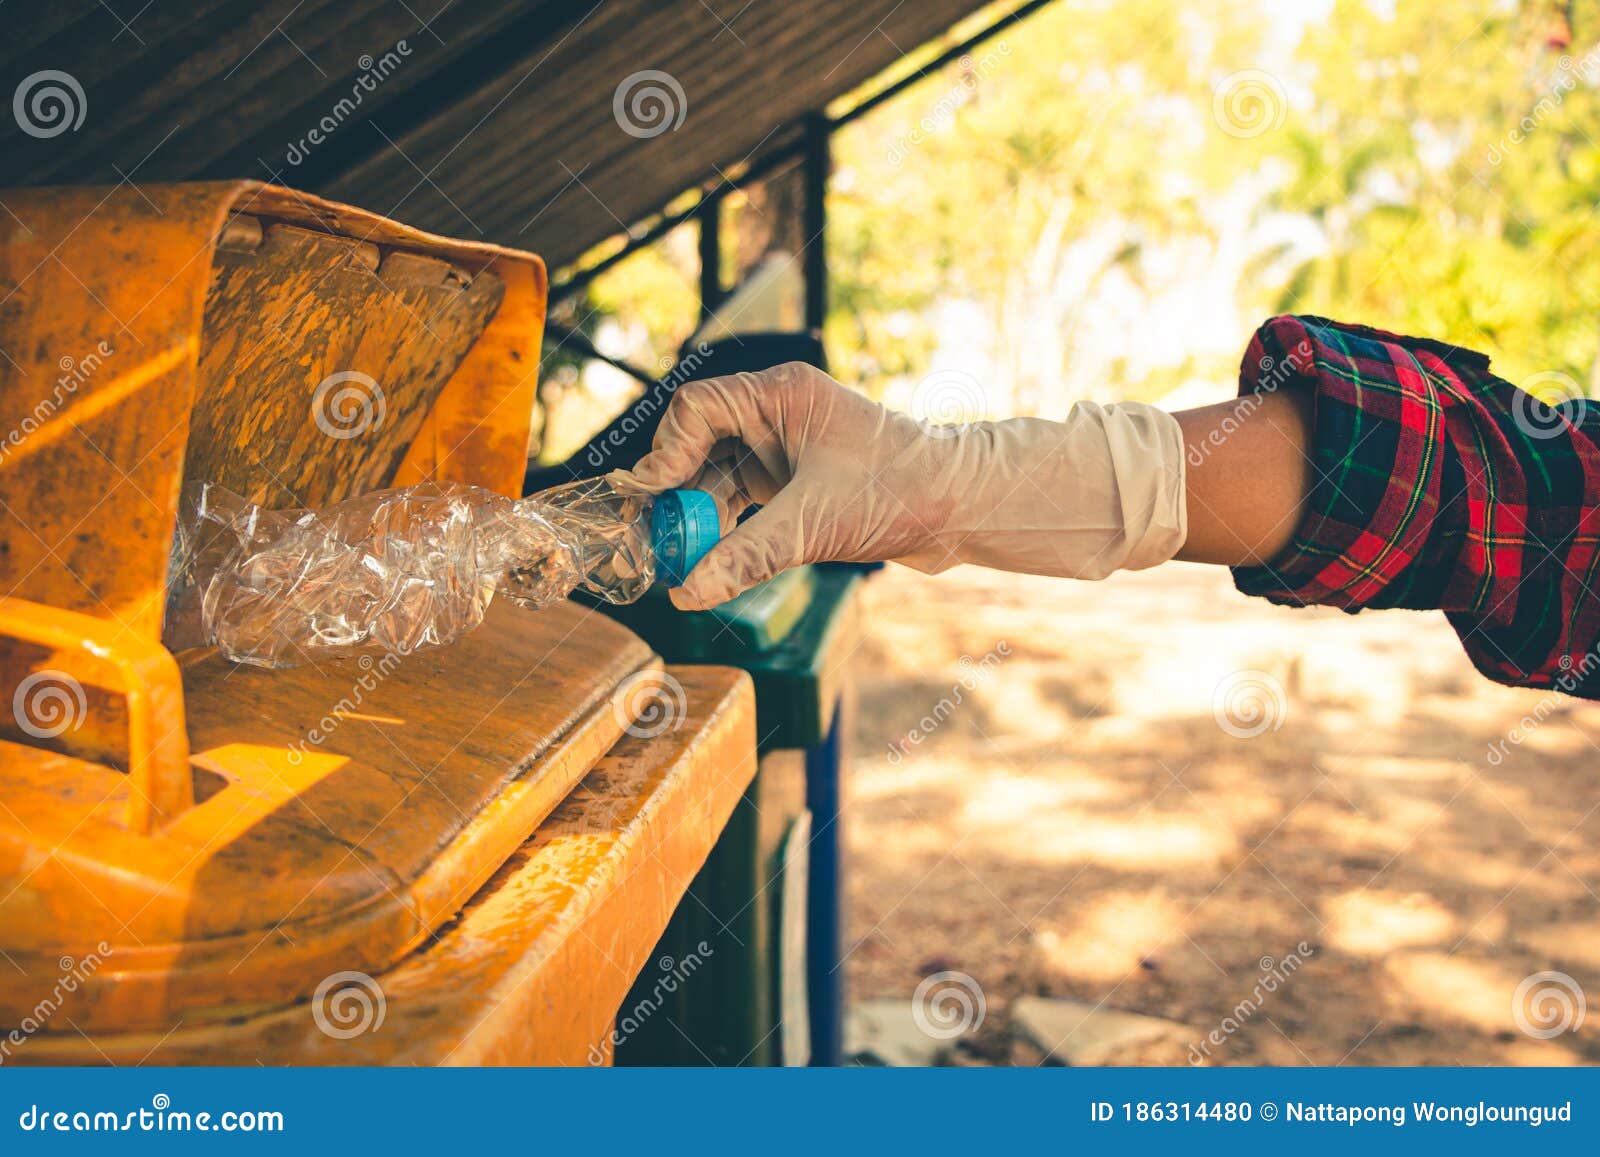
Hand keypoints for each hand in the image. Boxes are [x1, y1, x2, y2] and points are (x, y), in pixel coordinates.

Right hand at [620, 362, 1186, 609]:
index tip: (654, 499)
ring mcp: (787, 449)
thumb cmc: (901, 491)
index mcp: (781, 395)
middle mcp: (778, 415)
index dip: (667, 454)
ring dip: (700, 518)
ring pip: (719, 478)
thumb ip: (746, 556)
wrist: (964, 508)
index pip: (697, 408)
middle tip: (657, 541)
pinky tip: (711, 565)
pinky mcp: (797, 483)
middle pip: (700, 445)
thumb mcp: (814, 525)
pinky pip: (744, 502)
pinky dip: (727, 531)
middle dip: (677, 494)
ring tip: (678, 562)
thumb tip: (688, 593)